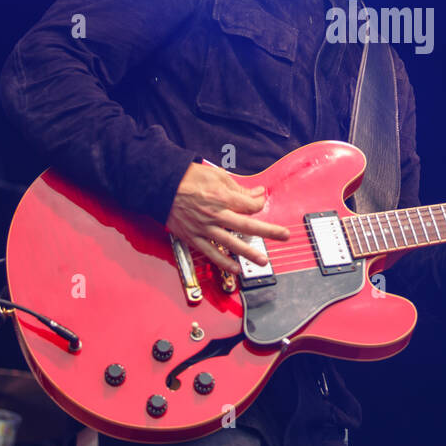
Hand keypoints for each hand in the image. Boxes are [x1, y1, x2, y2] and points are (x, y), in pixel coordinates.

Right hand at [166, 162, 290, 273]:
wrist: (161, 186)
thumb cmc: (188, 178)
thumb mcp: (217, 176)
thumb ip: (239, 188)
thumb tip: (257, 194)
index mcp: (221, 197)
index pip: (249, 206)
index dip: (259, 203)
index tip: (259, 201)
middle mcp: (214, 215)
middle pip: (247, 226)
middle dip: (268, 231)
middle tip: (285, 235)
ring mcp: (203, 228)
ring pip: (230, 244)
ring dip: (249, 253)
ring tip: (263, 261)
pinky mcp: (192, 237)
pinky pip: (210, 253)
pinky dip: (223, 262)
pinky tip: (236, 269)